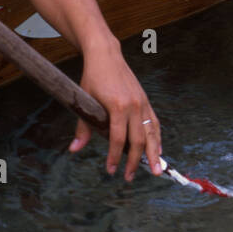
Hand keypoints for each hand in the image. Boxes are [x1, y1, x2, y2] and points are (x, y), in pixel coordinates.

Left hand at [70, 43, 161, 179]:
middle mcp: (134, 106)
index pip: (117, 139)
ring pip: (152, 133)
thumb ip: (83, 126)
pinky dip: (157, 137)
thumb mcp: (85, 99)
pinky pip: (154, 122)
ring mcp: (142, 102)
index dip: (114, 157)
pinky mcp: (145, 100)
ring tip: (158, 171)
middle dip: (135, 162)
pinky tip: (158, 150)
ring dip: (154, 154)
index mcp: (118, 106)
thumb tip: (74, 149)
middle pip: (137, 140)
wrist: (106, 54)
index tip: (111, 170)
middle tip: (129, 178)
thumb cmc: (93, 76)